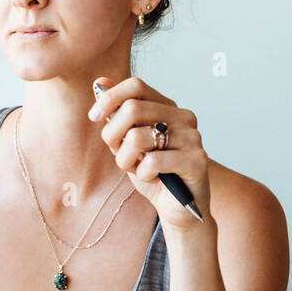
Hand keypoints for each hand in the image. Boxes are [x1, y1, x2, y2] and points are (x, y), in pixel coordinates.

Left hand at [89, 75, 211, 235]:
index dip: (110, 98)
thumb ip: (117, 114)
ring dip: (125, 159)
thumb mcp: (128, 142)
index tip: (94, 117)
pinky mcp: (197, 160)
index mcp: (168, 107)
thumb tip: (99, 82)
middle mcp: (183, 117)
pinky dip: (143, 173)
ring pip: (137, 137)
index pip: (136, 85)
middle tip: (117, 153)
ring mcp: (192, 137)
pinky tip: (152, 178)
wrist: (177, 208)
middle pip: (132, 109)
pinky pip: (152, 161)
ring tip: (137, 168)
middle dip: (112, 135)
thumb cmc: (153, 173)